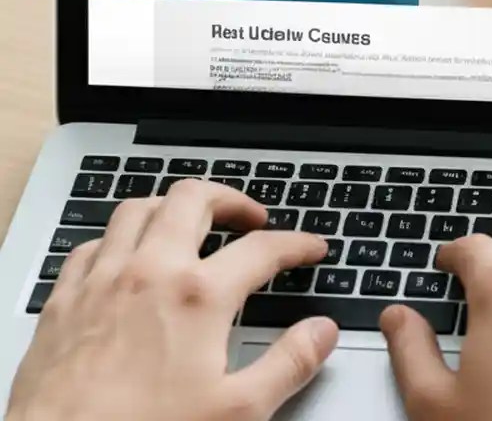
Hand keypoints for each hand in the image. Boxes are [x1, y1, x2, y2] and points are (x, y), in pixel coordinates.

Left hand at [5, 180, 336, 420]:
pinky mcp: (64, 300)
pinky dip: (119, 238)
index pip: (264, 248)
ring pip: (139, 209)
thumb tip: (321, 332)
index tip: (310, 248)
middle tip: (252, 218)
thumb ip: (289, 364)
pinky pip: (92, 244)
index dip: (297, 243)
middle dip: (232, 200)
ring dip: (174, 207)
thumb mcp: (238, 410)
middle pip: (194, 200)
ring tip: (194, 221)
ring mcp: (101, 281)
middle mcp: (150, 273)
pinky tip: (128, 256)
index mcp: (199, 297)